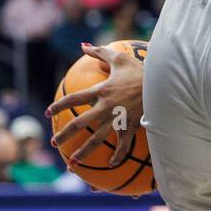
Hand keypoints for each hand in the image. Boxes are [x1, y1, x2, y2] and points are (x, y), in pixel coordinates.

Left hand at [48, 42, 145, 165]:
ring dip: (83, 152)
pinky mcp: (131, 126)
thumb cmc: (140, 70)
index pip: (73, 100)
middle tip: (53, 142)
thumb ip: (100, 52)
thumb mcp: (119, 57)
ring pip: (97, 139)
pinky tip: (110, 164)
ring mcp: (118, 119)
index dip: (59, 106)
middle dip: (64, 134)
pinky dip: (117, 156)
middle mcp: (106, 107)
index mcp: (101, 91)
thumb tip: (83, 46)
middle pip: (80, 123)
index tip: (48, 113)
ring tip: (72, 163)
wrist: (163, 84)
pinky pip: (123, 145)